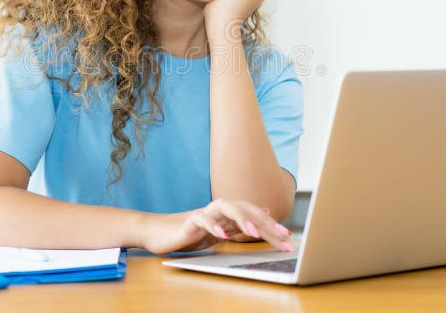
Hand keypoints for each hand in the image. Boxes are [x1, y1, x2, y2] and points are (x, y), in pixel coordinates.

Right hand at [139, 199, 293, 254]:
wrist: (157, 232)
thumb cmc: (190, 233)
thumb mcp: (220, 232)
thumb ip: (241, 224)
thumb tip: (265, 212)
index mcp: (227, 214)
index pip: (253, 215)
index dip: (271, 225)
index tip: (288, 237)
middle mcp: (218, 210)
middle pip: (245, 209)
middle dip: (265, 222)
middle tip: (282, 236)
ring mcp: (204, 213)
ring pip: (225, 208)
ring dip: (241, 219)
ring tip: (253, 233)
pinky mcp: (188, 221)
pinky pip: (201, 219)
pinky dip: (211, 225)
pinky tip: (221, 236)